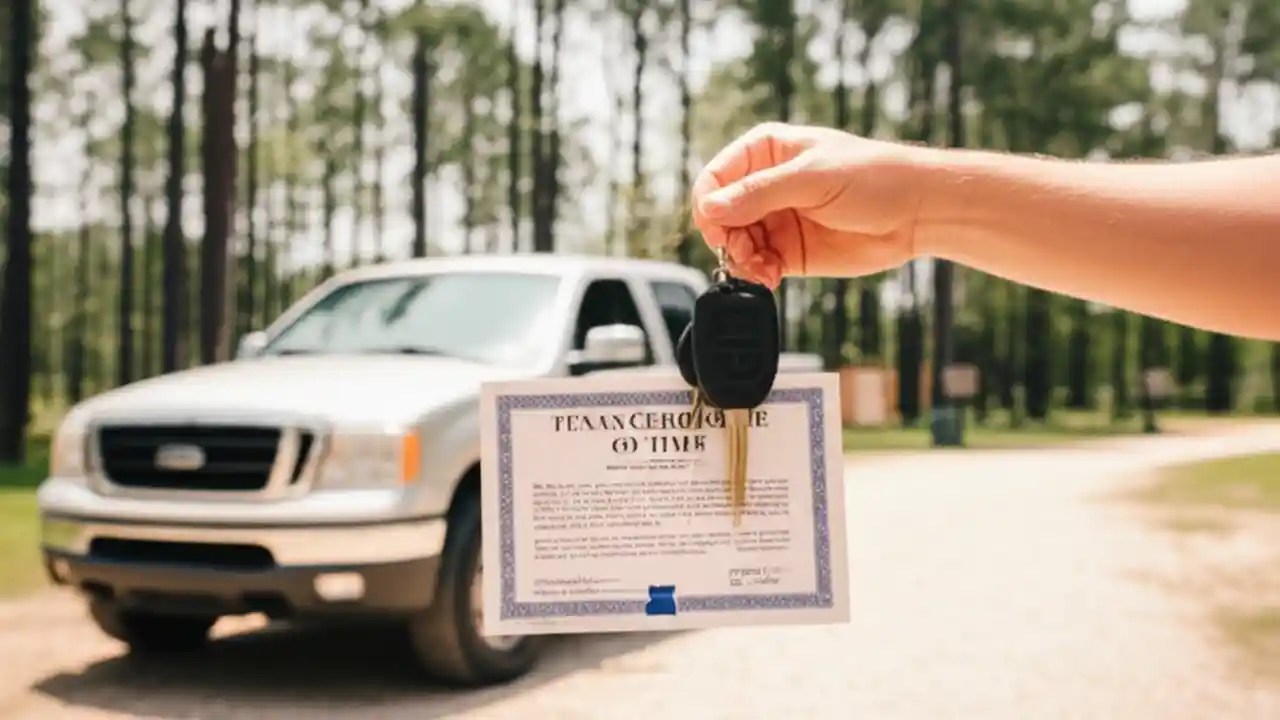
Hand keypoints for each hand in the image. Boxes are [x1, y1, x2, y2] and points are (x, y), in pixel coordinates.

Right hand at [690, 122, 929, 287]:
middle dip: (726, 239)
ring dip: (742, 261)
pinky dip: (757, 275)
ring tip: (764, 269)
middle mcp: (764, 186)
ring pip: (735, 245)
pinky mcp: (789, 251)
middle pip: (720, 216)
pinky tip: (771, 277)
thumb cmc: (873, 177)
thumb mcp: (812, 178)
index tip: (720, 229)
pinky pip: (757, 266)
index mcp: (765, 152)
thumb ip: (760, 193)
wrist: (916, 212)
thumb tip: (711, 208)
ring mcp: (775, 220)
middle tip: (745, 253)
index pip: (715, 178)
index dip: (710, 205)